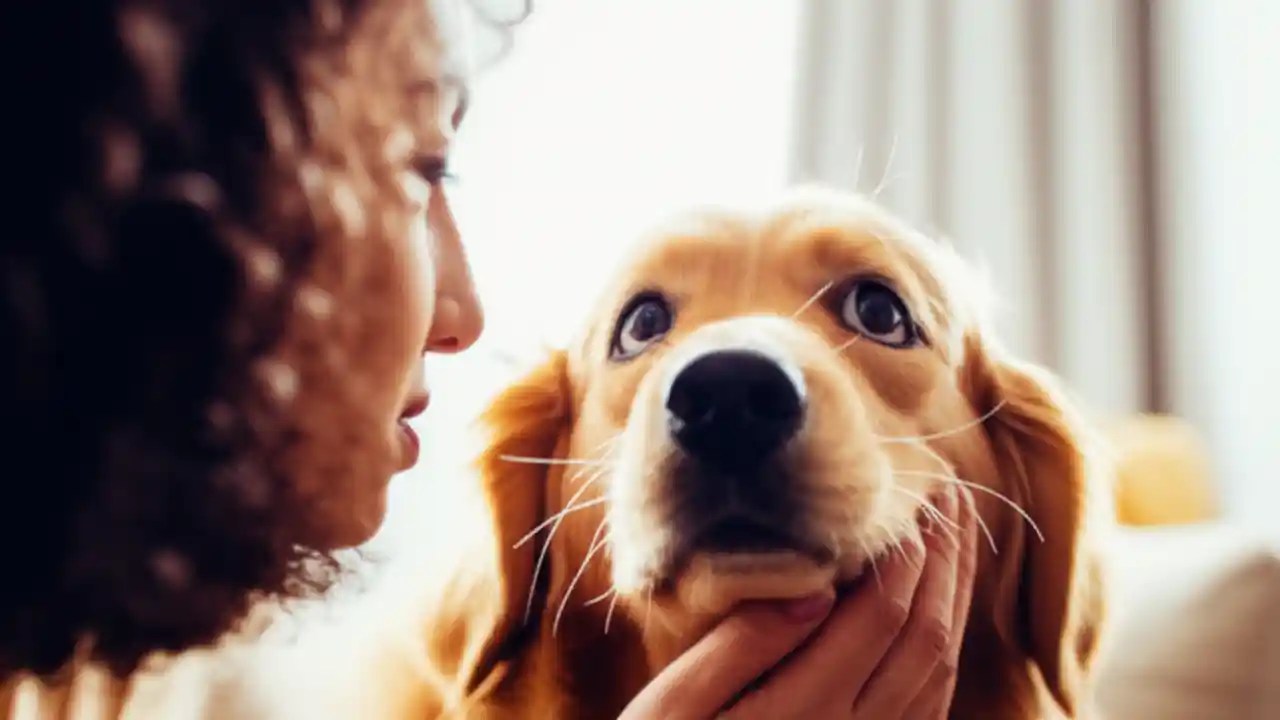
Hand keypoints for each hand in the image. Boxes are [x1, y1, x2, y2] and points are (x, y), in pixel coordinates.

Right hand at [619, 486, 979, 719]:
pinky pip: (931, 702)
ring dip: (954, 594)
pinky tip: (938, 608)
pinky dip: (944, 642)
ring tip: (954, 534)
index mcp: (802, 711)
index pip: (879, 615)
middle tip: (947, 493)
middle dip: (943, 559)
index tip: (904, 497)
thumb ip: (740, 645)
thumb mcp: (673, 704)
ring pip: (939, 668)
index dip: (902, 552)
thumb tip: (814, 588)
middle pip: (925, 635)